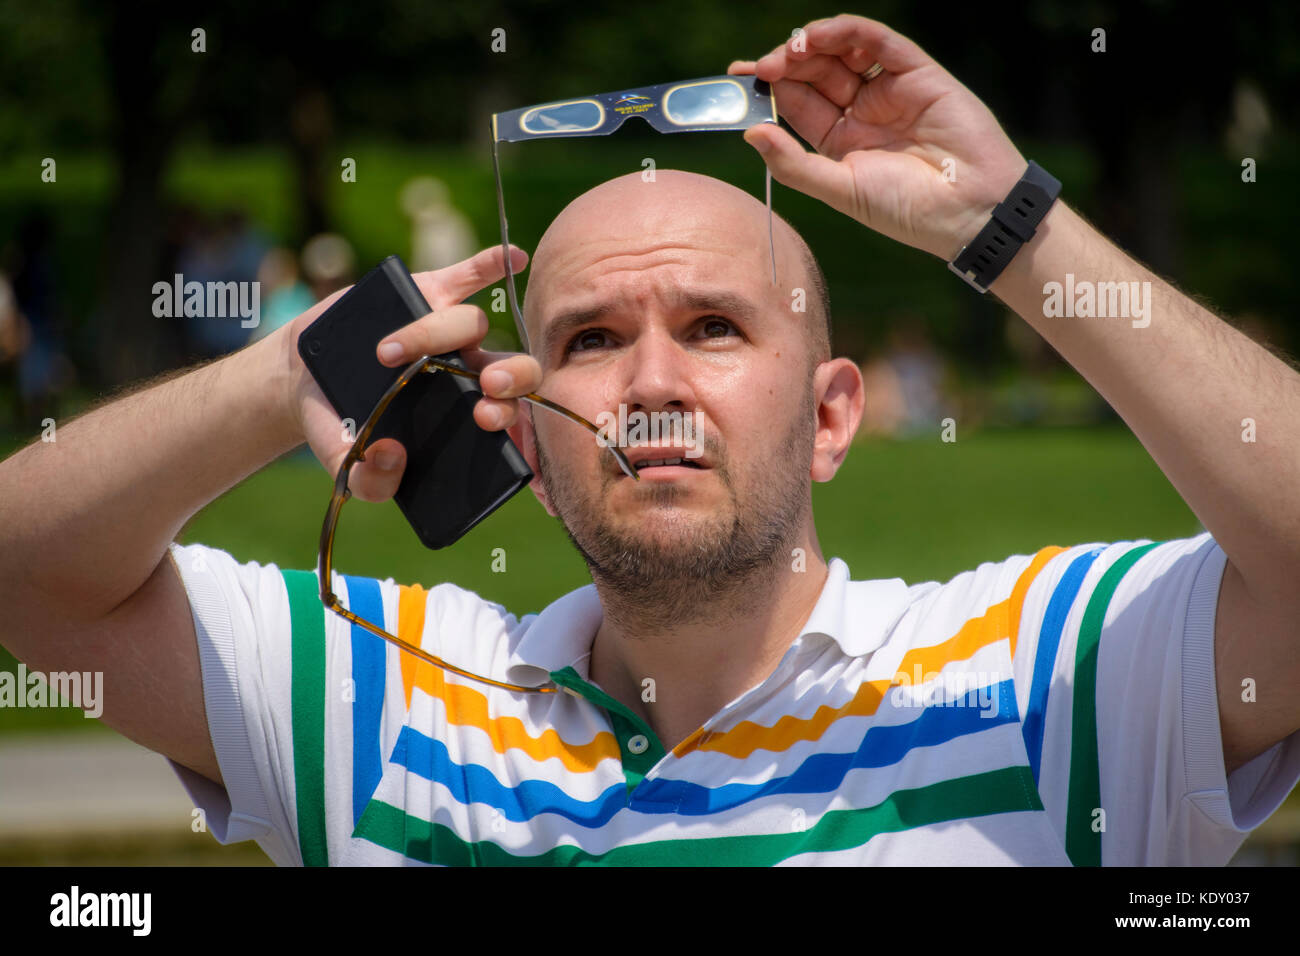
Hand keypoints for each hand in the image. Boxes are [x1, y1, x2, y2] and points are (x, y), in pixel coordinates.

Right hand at [282, 245, 540, 501]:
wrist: (302, 381)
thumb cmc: (338, 427)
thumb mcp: (347, 465)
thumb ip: (371, 482)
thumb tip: (393, 457)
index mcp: (464, 413)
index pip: (506, 412)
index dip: (508, 413)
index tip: (486, 419)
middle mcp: (468, 371)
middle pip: (510, 366)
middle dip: (507, 376)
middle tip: (485, 387)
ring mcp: (451, 330)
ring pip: (471, 323)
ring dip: (437, 334)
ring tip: (387, 353)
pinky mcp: (427, 292)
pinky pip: (469, 277)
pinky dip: (493, 265)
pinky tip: (513, 258)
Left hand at [729, 15, 1026, 260]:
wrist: (968, 209)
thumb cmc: (906, 209)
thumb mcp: (839, 189)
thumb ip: (793, 162)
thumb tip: (750, 132)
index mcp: (839, 141)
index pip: (796, 104)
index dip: (767, 89)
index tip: (737, 80)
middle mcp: (862, 111)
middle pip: (814, 73)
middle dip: (784, 64)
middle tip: (759, 68)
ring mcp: (888, 89)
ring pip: (841, 52)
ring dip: (811, 44)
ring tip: (788, 51)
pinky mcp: (917, 72)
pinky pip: (877, 42)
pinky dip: (846, 32)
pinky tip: (817, 37)